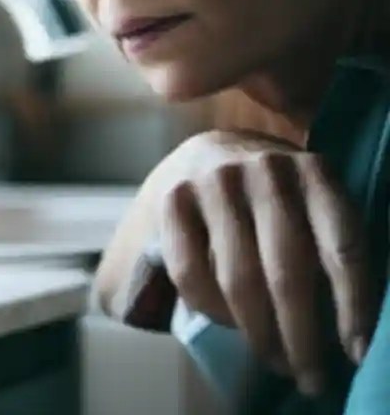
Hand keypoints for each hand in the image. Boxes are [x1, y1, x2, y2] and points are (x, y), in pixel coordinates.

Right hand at [153, 130, 374, 394]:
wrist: (210, 152)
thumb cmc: (278, 196)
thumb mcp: (315, 202)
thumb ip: (329, 243)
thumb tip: (349, 330)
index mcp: (315, 172)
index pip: (342, 247)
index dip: (353, 306)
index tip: (356, 353)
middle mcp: (265, 171)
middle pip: (287, 271)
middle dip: (301, 336)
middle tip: (311, 378)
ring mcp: (214, 183)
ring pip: (237, 278)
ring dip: (259, 334)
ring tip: (276, 361)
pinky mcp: (173, 200)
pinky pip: (191, 273)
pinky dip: (212, 311)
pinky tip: (232, 325)